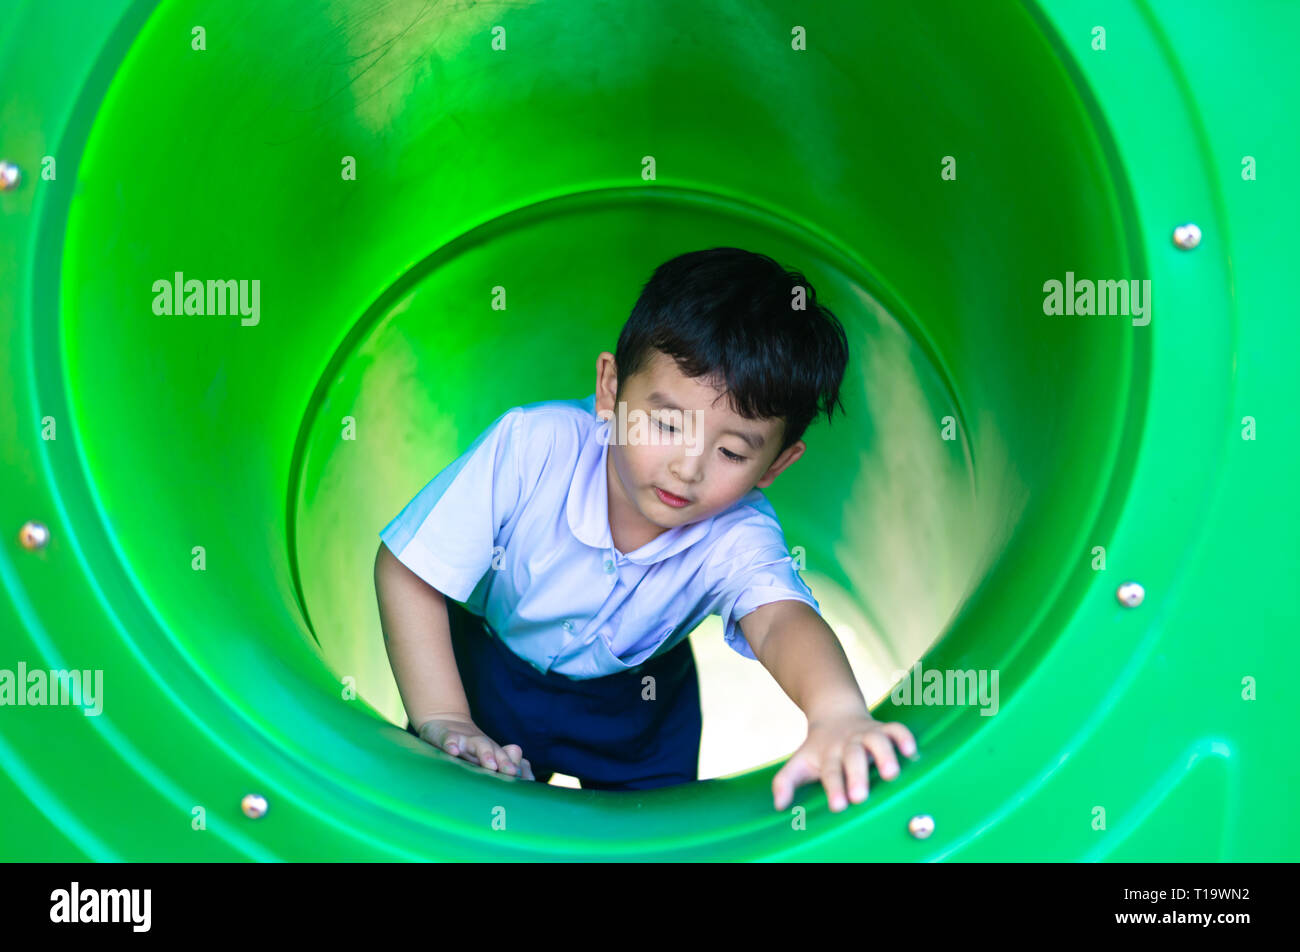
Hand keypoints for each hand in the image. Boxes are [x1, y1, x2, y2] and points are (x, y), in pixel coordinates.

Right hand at [415, 715, 536, 779]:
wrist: (446, 720)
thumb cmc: (467, 749)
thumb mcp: (483, 760)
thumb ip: (501, 771)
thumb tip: (521, 786)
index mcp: (494, 754)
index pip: (513, 760)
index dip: (521, 769)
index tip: (527, 782)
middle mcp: (484, 746)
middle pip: (499, 752)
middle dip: (507, 763)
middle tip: (513, 773)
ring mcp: (467, 741)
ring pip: (480, 744)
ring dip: (486, 754)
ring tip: (491, 766)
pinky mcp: (448, 736)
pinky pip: (450, 739)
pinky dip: (452, 744)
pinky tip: (453, 751)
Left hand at [772, 710, 917, 811]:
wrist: (834, 714)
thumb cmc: (818, 750)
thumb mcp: (799, 763)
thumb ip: (785, 782)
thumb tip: (778, 805)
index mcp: (827, 754)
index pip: (830, 771)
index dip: (834, 788)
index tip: (838, 806)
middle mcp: (847, 744)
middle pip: (852, 758)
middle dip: (857, 776)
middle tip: (860, 796)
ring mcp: (866, 735)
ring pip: (876, 741)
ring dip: (884, 756)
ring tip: (890, 774)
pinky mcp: (883, 729)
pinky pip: (896, 729)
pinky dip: (904, 738)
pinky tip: (911, 753)